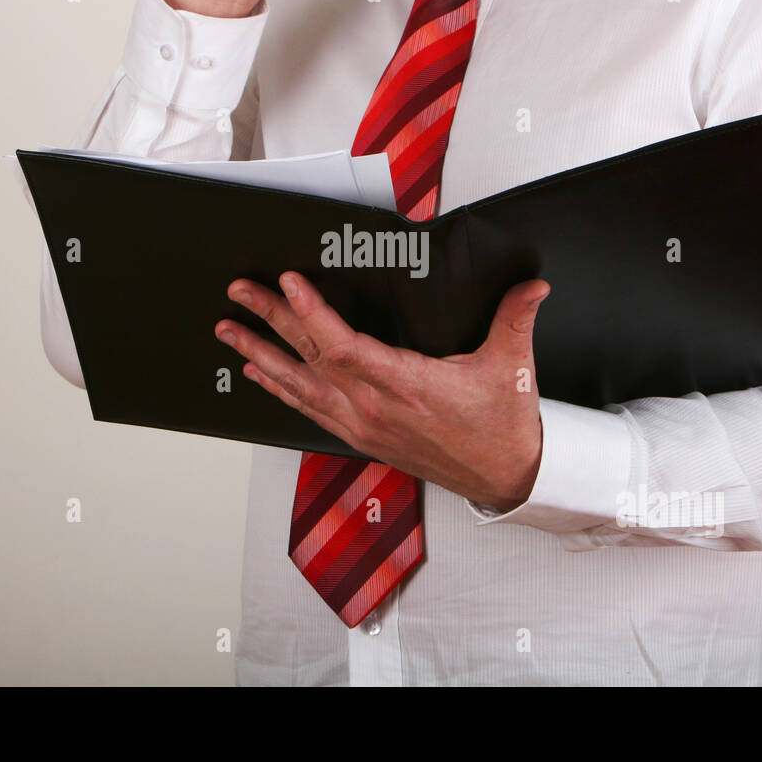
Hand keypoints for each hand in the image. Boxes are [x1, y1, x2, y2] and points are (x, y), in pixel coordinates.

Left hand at [214, 271, 550, 509]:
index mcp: (406, 387)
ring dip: (260, 355)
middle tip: (239, 292)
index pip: (344, 348)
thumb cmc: (504, 426)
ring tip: (228, 331)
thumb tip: (533, 284)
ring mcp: (362, 425)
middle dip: (270, 321)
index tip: (287, 282)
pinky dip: (280, 388)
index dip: (311, 314)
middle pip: (309, 359)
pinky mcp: (361, 437)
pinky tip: (258, 372)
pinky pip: (308, 409)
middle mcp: (374, 408)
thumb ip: (515, 318)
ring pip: (299, 386)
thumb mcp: (513, 367)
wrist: (505, 479)